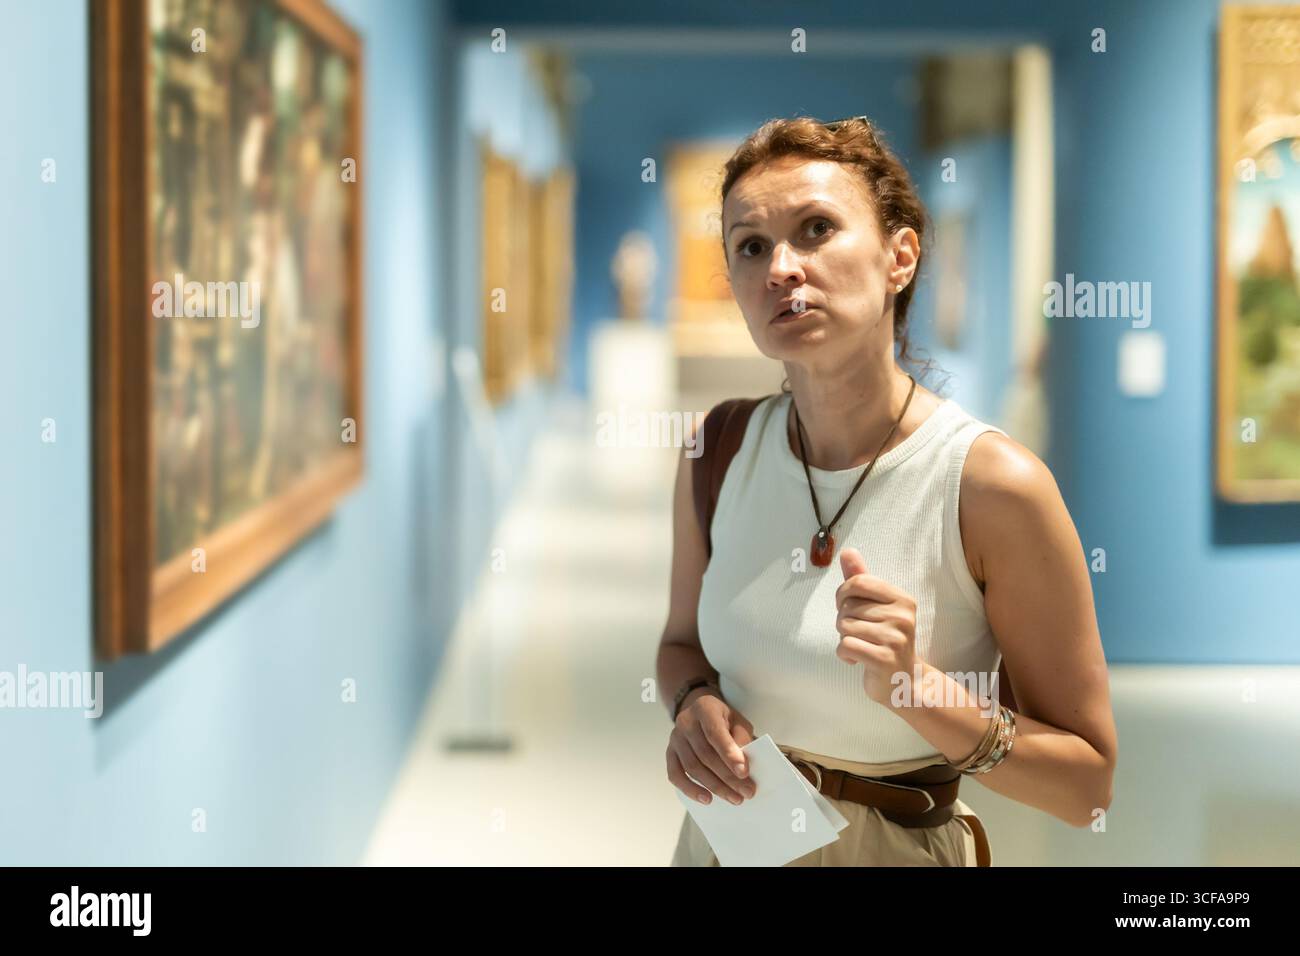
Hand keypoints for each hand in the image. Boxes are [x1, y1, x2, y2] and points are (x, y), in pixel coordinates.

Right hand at [666, 691, 757, 805]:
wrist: (701, 714)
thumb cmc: (724, 720)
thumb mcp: (738, 721)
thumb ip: (742, 739)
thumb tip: (743, 766)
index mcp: (704, 708)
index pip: (715, 733)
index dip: (729, 754)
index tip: (744, 773)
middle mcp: (686, 722)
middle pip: (705, 754)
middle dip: (728, 777)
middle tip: (746, 792)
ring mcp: (675, 738)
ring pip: (692, 768)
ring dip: (715, 787)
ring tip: (734, 798)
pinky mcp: (670, 753)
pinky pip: (676, 775)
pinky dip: (690, 789)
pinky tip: (706, 799)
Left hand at [834, 547, 920, 706]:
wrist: (905, 682)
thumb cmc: (885, 640)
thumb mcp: (876, 607)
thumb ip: (862, 579)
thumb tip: (847, 551)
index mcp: (902, 599)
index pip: (857, 583)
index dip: (843, 595)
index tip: (847, 608)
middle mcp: (903, 617)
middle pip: (847, 607)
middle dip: (844, 621)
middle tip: (861, 634)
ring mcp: (895, 639)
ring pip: (844, 627)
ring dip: (844, 638)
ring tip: (862, 646)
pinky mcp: (884, 659)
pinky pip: (845, 646)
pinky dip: (844, 654)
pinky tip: (857, 660)